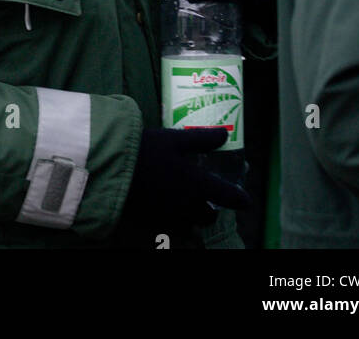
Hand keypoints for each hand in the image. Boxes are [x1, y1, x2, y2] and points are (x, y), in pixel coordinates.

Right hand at [123, 126, 250, 230]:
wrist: (111, 169)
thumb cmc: (146, 150)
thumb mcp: (175, 139)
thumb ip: (202, 139)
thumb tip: (226, 134)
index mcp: (195, 184)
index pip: (225, 195)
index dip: (238, 199)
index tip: (246, 202)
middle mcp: (185, 205)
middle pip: (206, 217)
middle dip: (209, 211)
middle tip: (208, 202)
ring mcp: (167, 216)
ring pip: (187, 223)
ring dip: (190, 216)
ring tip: (184, 204)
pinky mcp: (150, 221)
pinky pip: (167, 226)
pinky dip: (171, 219)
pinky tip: (163, 206)